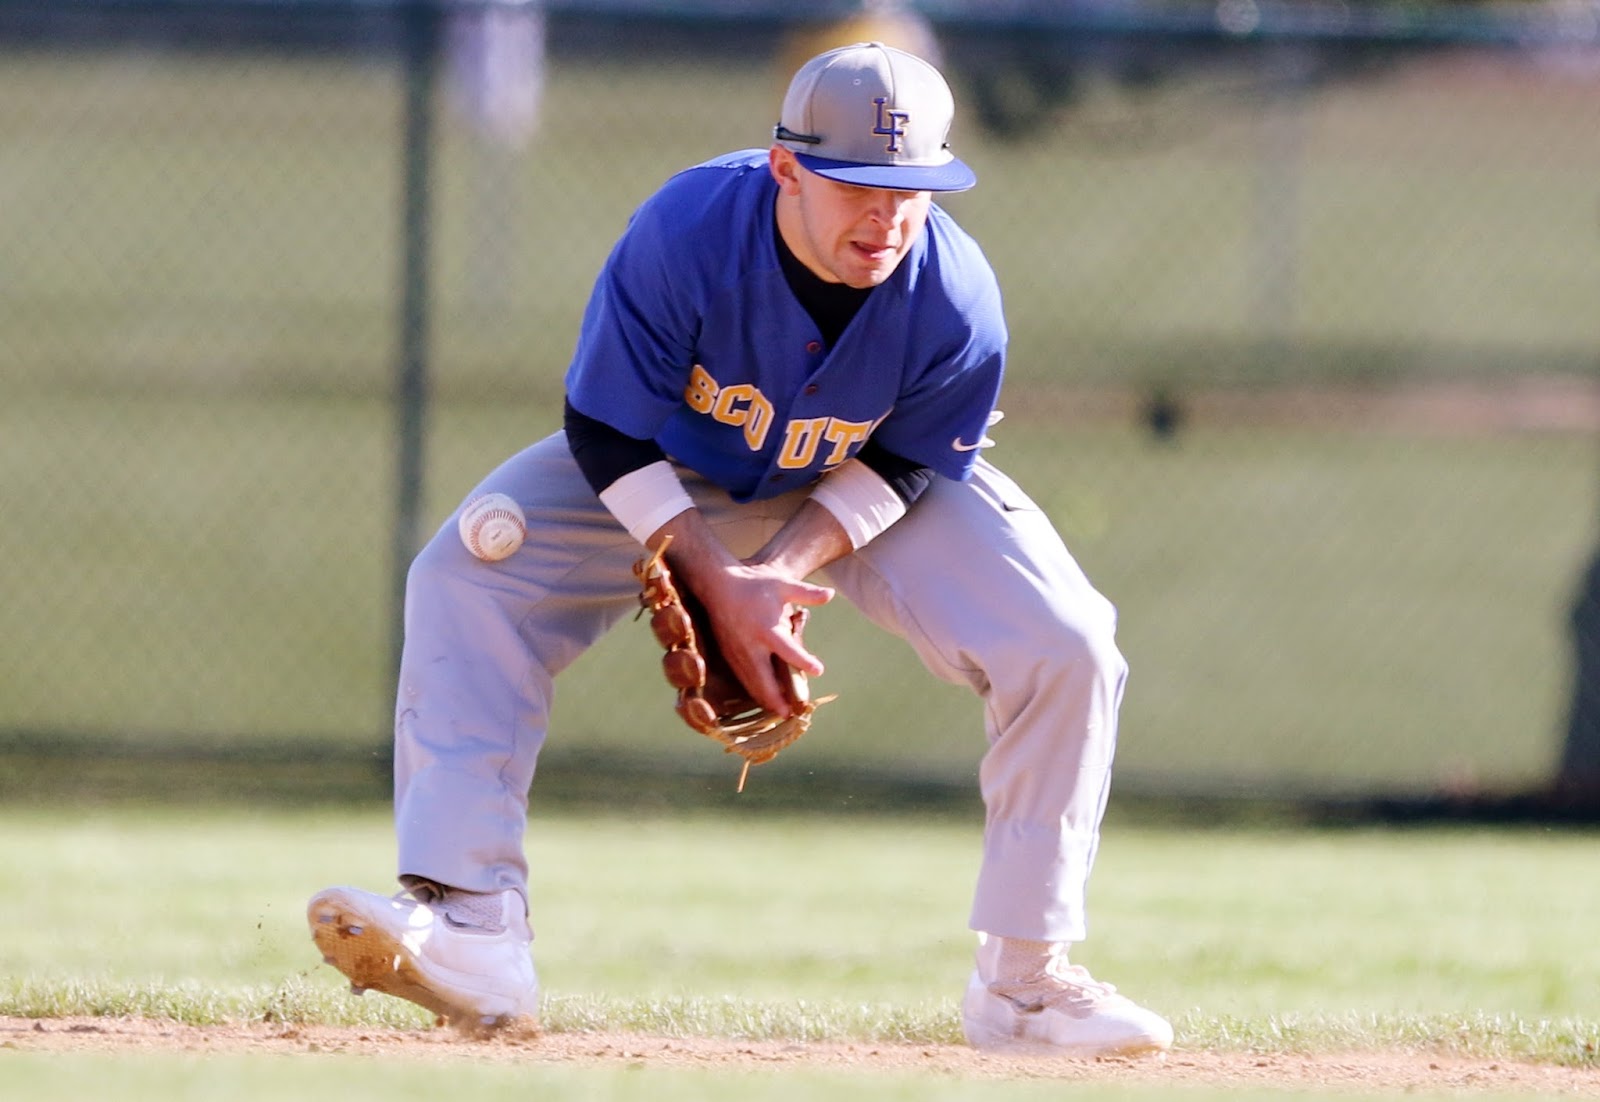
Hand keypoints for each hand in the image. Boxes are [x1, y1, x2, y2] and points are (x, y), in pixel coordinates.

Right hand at [695, 560, 832, 715]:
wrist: (718, 584)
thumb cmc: (755, 584)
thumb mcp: (783, 585)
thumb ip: (807, 593)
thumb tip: (830, 594)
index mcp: (766, 629)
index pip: (787, 649)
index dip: (803, 661)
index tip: (819, 670)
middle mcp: (751, 645)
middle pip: (764, 680)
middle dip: (776, 699)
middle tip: (791, 714)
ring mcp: (738, 653)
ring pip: (752, 683)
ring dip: (765, 699)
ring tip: (780, 712)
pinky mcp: (729, 655)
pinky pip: (743, 678)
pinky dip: (754, 690)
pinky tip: (764, 698)